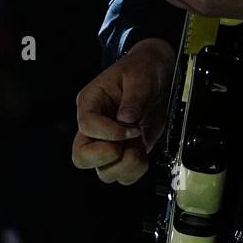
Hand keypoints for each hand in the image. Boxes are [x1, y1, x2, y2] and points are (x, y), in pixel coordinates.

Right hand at [71, 38, 173, 184]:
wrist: (160, 73)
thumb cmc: (144, 68)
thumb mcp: (140, 75)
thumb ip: (134, 96)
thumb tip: (126, 119)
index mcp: (90, 102)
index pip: (86, 126)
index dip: (108, 132)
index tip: (133, 127)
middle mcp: (95, 126)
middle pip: (81, 156)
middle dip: (106, 157)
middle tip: (128, 144)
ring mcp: (109, 142)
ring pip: (103, 171)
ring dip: (124, 166)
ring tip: (139, 146)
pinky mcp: (125, 151)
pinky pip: (123, 174)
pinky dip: (135, 170)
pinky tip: (144, 151)